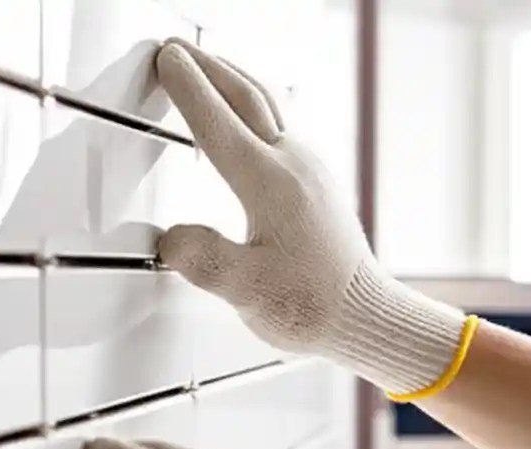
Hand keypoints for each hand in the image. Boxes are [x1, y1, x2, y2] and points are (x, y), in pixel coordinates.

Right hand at [155, 40, 467, 396]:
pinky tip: (243, 115)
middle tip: (174, 50)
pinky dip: (250, 104)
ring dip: (230, 79)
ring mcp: (310, 169)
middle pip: (245, 97)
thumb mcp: (248, 293)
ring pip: (265, 105)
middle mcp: (293, 166)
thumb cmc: (314, 306)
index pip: (217, 124)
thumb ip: (205, 262)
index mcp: (270, 185)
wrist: (366, 315)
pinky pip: (278, 124)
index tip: (164, 61)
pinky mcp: (317, 181)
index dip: (187, 90)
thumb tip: (170, 239)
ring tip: (204, 66)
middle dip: (206, 68)